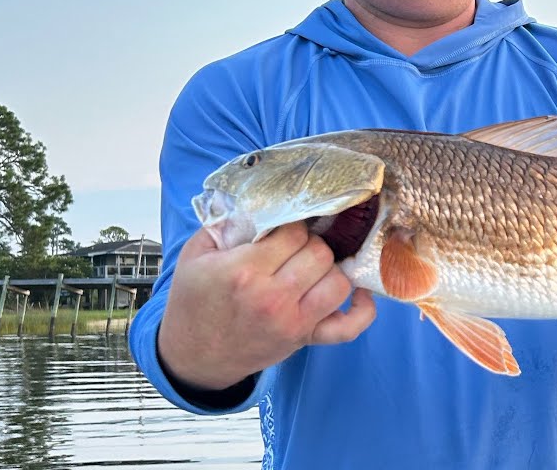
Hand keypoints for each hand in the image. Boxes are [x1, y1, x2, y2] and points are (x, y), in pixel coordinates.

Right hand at [157, 221, 375, 391]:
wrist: (193, 355)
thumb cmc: (194, 301)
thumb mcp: (196, 255)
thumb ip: (226, 223)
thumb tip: (263, 202)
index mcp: (244, 271)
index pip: (294, 233)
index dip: (290, 227)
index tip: (280, 232)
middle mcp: (272, 298)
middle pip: (320, 254)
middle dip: (310, 245)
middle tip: (293, 250)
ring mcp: (293, 322)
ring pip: (339, 282)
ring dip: (330, 270)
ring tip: (311, 268)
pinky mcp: (305, 340)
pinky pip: (349, 328)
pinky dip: (362, 310)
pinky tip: (359, 292)